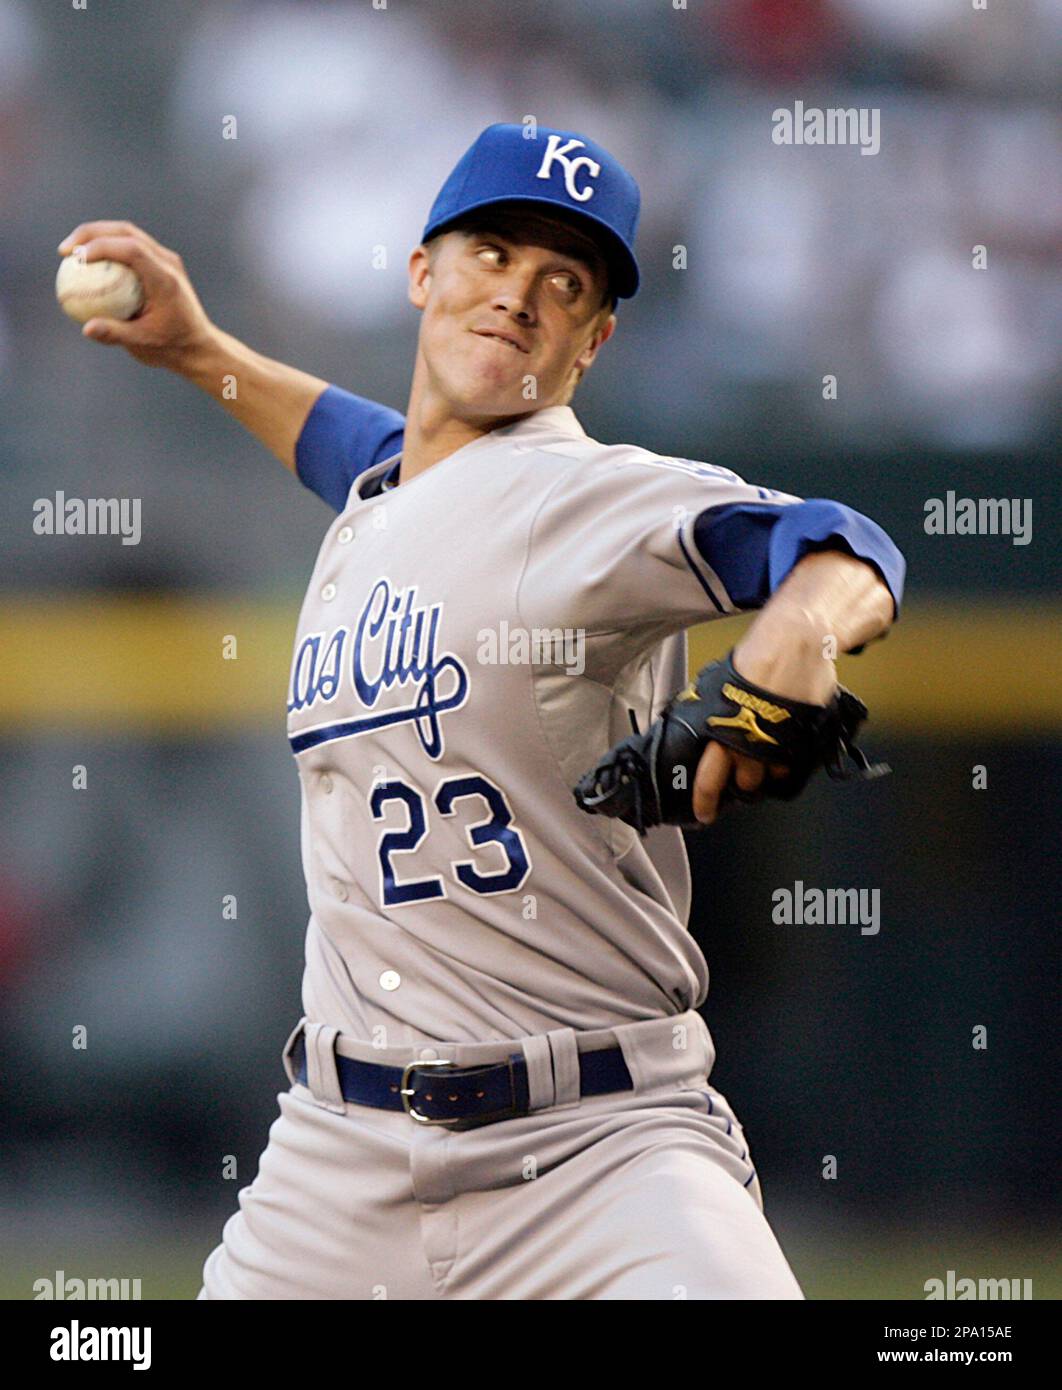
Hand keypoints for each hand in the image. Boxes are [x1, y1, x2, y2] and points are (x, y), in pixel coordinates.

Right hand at [57, 221, 214, 371]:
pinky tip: (86, 261)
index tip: (76, 258)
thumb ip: (115, 334)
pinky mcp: (160, 262)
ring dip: (96, 235)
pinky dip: (107, 247)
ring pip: (127, 233)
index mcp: (165, 279)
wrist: (197, 346)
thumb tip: (86, 328)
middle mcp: (167, 262)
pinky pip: (129, 246)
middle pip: (126, 232)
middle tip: (65, 250)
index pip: (132, 249)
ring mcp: (165, 259)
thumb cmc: (171, 347)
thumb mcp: (144, 345)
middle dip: (91, 234)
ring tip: (71, 251)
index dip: (101, 246)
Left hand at [691, 607, 837, 824]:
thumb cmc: (755, 659)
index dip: (703, 801)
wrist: (795, 644)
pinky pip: (791, 762)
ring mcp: (779, 744)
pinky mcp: (802, 740)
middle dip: (739, 789)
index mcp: (721, 730)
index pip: (708, 778)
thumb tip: (700, 724)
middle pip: (743, 784)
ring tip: (764, 756)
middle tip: (740, 784)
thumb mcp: (718, 684)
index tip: (703, 814)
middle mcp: (749, 743)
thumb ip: (710, 711)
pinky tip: (784, 745)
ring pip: (768, 776)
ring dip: (764, 772)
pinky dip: (786, 759)